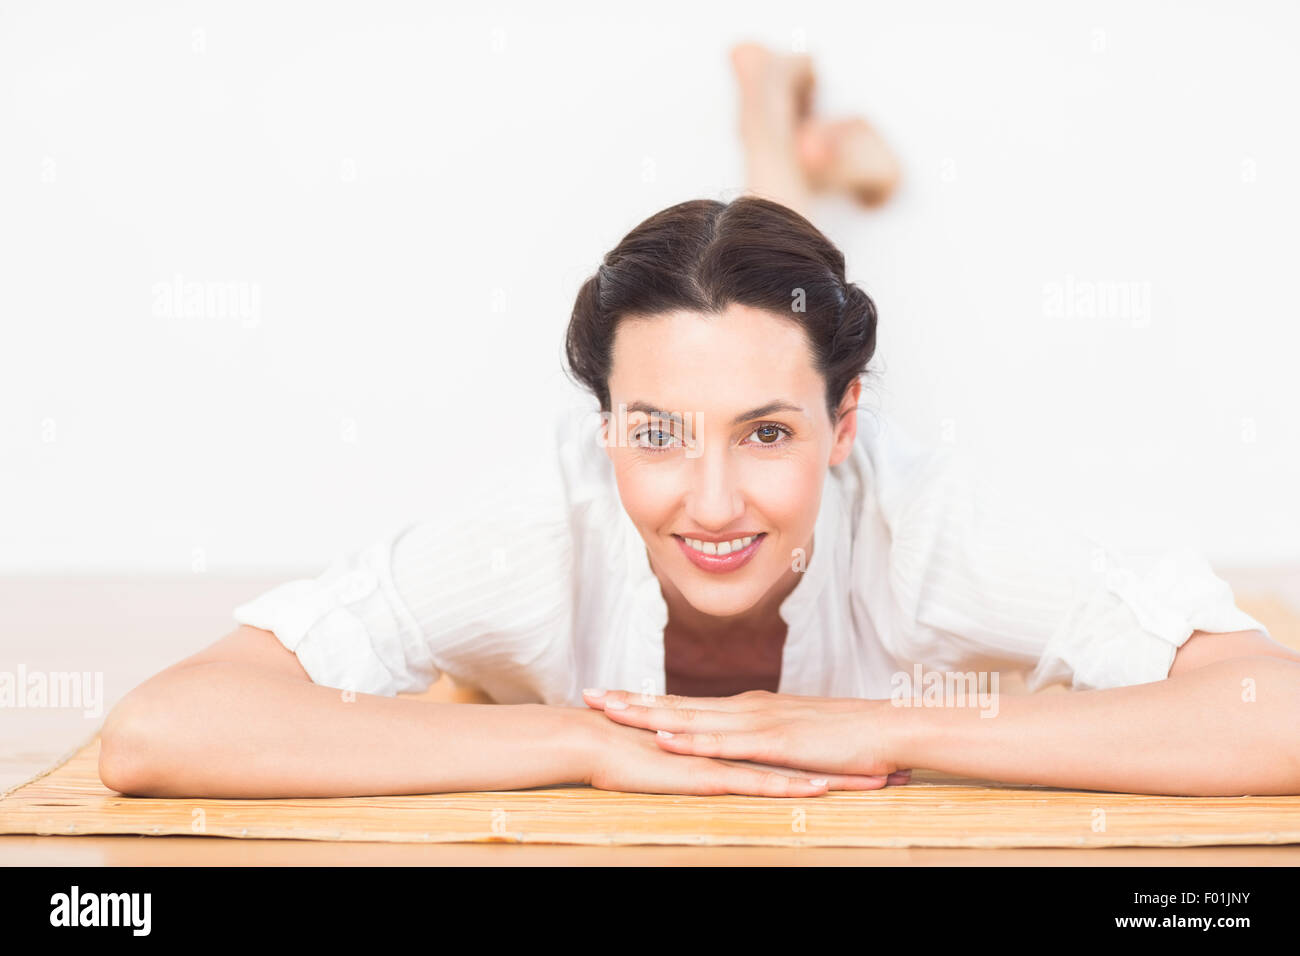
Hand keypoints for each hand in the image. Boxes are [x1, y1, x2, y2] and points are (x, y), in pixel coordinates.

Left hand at [583, 688, 907, 779]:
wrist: (889, 728)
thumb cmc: (848, 737)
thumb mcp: (796, 740)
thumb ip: (767, 743)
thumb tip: (746, 752)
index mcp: (749, 708)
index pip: (687, 703)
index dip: (646, 700)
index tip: (610, 695)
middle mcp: (746, 709)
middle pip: (677, 704)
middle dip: (630, 700)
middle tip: (588, 694)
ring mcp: (758, 723)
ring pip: (692, 718)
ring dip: (648, 714)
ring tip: (609, 711)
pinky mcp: (775, 742)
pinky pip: (726, 742)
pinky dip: (692, 739)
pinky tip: (664, 737)